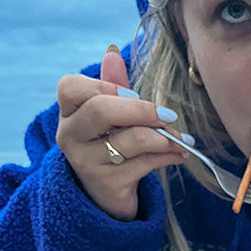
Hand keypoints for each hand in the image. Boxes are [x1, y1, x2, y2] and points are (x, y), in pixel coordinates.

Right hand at [55, 46, 188, 220]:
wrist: (106, 197)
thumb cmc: (110, 145)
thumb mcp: (111, 115)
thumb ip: (113, 85)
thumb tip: (113, 52)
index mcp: (68, 114)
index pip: (70, 88)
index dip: (103, 86)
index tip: (133, 93)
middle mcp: (70, 137)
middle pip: (101, 110)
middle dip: (142, 109)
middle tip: (170, 115)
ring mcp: (85, 162)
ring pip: (130, 140)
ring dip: (164, 138)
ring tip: (182, 139)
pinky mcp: (106, 184)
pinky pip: (143, 163)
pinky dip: (167, 156)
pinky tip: (177, 154)